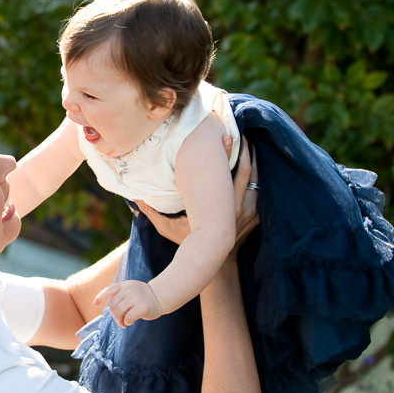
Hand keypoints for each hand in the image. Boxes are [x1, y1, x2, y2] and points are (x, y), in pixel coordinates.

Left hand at [94, 279, 162, 327]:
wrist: (161, 297)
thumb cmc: (144, 297)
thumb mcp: (131, 291)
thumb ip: (121, 296)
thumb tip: (110, 310)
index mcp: (126, 285)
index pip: (110, 289)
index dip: (101, 296)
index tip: (95, 304)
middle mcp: (130, 289)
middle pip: (113, 305)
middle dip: (114, 315)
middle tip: (119, 321)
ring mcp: (136, 297)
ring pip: (119, 311)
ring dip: (119, 320)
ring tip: (123, 324)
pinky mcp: (143, 307)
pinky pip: (128, 317)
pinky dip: (127, 322)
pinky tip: (130, 322)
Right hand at [135, 136, 259, 248]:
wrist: (214, 260)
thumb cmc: (188, 242)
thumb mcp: (168, 228)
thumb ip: (153, 213)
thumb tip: (135, 197)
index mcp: (220, 208)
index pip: (228, 174)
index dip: (228, 152)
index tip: (226, 136)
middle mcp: (238, 208)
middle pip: (247, 170)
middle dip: (245, 150)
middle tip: (241, 133)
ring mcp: (250, 212)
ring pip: (256, 179)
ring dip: (253, 160)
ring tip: (248, 143)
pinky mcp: (256, 216)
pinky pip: (258, 191)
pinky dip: (255, 176)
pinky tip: (252, 163)